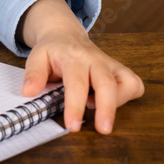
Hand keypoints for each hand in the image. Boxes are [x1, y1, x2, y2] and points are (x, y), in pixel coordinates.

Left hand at [19, 0, 143, 133]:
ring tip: (97, 109)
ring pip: (127, 83)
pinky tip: (110, 101)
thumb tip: (29, 92)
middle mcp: (95, 60)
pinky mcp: (120, 70)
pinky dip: (128, 97)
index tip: (72, 126)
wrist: (65, 33)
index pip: (76, 83)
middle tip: (103, 130)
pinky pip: (134, 84)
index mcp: (73, 57)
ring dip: (118, 102)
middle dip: (107, 109)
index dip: (75, 106)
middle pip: (107, 84)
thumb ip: (33, 74)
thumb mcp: (36, 57)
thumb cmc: (52, 50)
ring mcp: (110, 64)